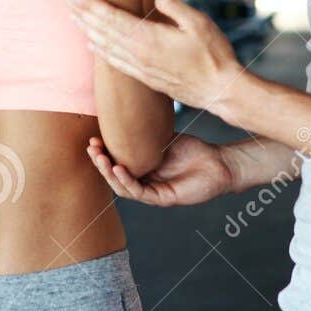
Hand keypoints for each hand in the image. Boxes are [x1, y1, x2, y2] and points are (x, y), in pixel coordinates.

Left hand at [67, 0, 243, 110]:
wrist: (220, 91)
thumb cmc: (214, 56)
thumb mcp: (199, 22)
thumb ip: (175, 6)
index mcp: (149, 38)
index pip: (112, 18)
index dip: (91, 6)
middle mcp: (139, 54)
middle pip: (103, 32)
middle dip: (83, 15)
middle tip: (67, 2)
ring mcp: (141, 68)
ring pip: (106, 48)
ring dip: (88, 32)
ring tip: (75, 20)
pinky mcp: (146, 79)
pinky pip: (116, 64)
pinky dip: (102, 53)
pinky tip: (93, 47)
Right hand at [86, 134, 234, 205]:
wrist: (218, 162)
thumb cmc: (193, 151)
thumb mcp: (164, 138)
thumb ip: (146, 133)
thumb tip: (127, 112)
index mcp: (142, 168)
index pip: (115, 163)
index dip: (102, 153)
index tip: (93, 138)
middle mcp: (144, 182)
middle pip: (114, 176)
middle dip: (100, 162)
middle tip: (91, 148)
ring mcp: (152, 191)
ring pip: (123, 186)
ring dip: (109, 172)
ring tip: (100, 157)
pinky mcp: (162, 198)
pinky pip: (140, 192)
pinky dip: (128, 180)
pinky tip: (119, 168)